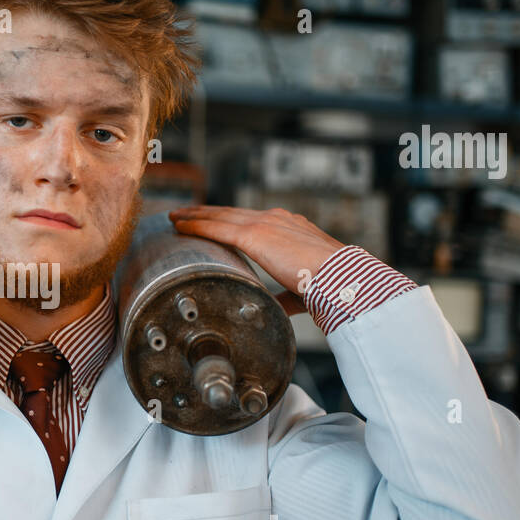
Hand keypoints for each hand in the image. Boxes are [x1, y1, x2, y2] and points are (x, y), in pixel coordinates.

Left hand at [167, 205, 344, 316]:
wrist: (343, 278)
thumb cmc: (332, 285)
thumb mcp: (305, 286)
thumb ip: (286, 294)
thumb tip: (276, 307)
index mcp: (290, 228)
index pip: (252, 222)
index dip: (229, 221)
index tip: (213, 222)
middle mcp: (277, 220)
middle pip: (231, 213)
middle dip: (206, 213)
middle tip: (184, 213)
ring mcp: (266, 224)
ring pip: (220, 216)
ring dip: (195, 216)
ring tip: (175, 216)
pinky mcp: (255, 235)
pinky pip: (217, 228)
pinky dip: (196, 226)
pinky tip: (180, 226)